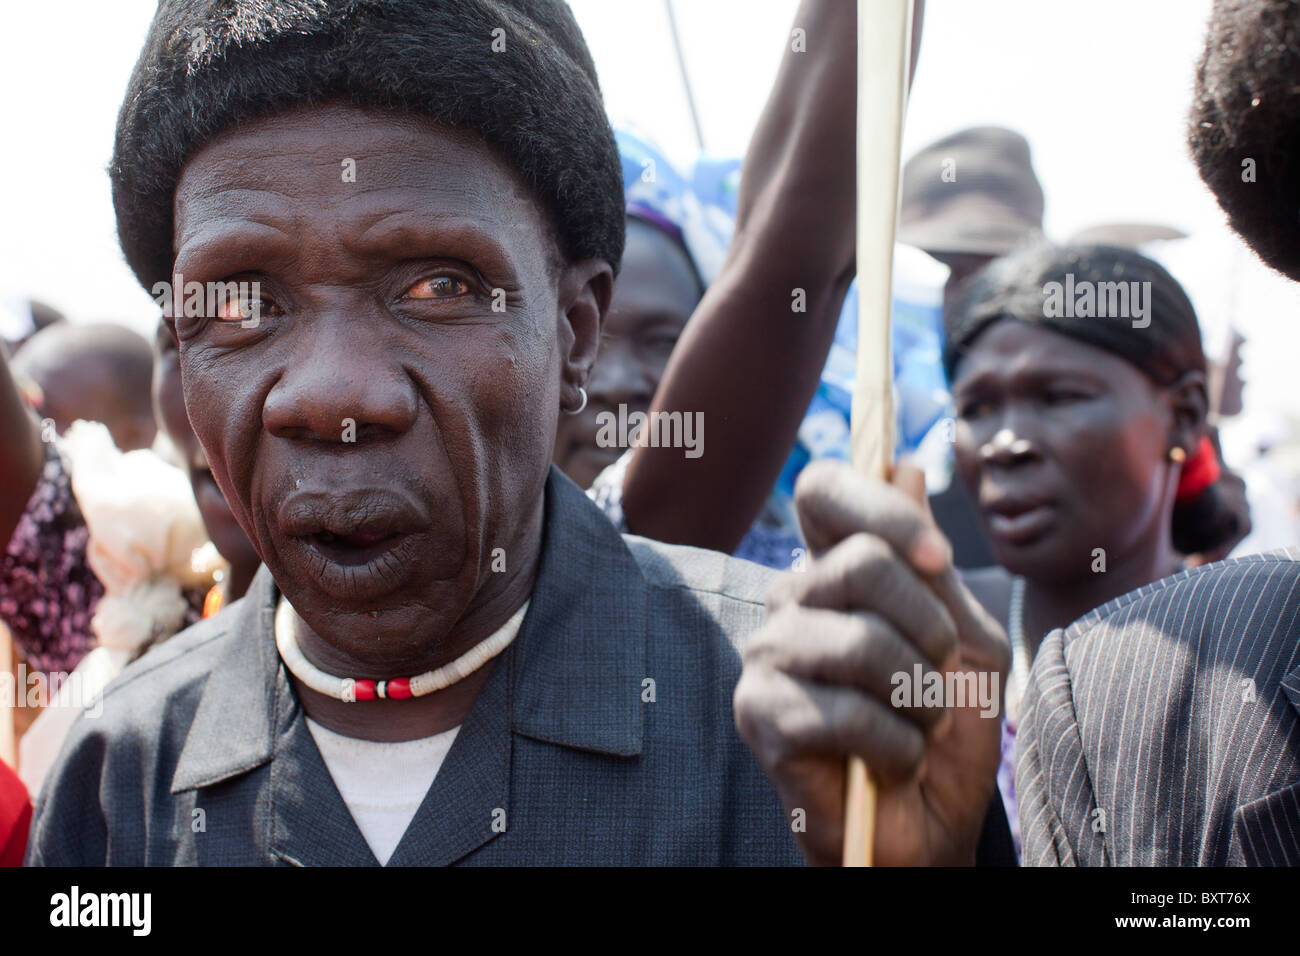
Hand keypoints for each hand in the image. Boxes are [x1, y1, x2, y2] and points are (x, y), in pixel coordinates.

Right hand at [734, 459, 1009, 864]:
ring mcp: (767, 656)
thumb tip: (907, 463)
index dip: (882, 509)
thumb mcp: (962, 639)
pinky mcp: (761, 715)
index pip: (824, 488)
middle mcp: (790, 600)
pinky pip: (847, 713)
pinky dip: (898, 746)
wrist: (930, 824)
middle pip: (860, 563)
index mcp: (833, 568)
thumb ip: (931, 564)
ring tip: (919, 726)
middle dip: (931, 629)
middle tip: (937, 676)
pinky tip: (893, 762)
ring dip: (920, 698)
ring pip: (861, 642)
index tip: (936, 559)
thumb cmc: (941, 727)